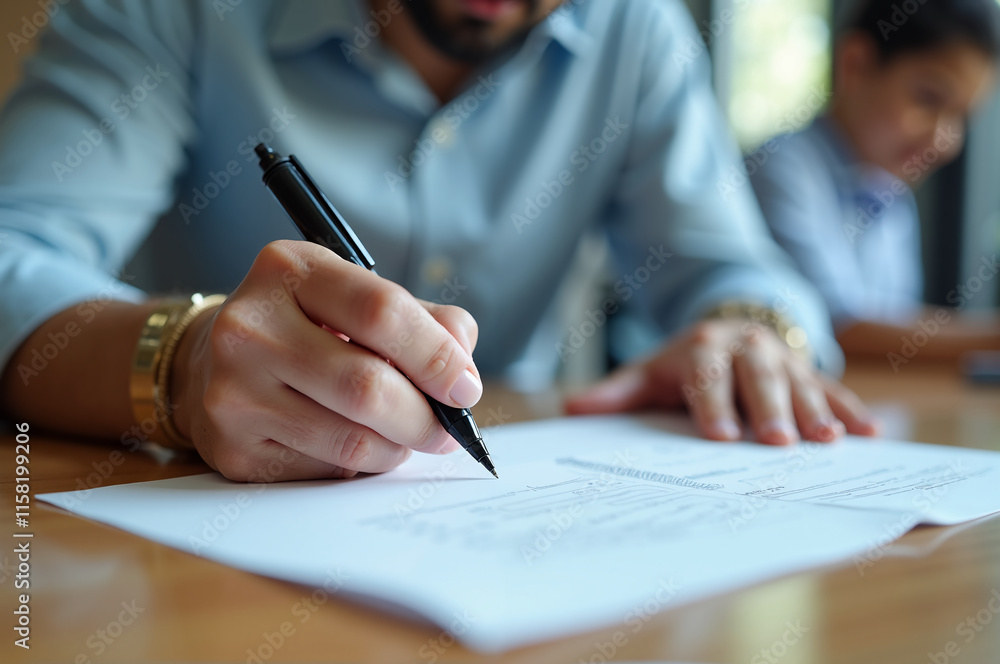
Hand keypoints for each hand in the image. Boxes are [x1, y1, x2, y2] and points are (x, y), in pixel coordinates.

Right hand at [170, 240, 482, 481]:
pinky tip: (355, 444)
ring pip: (351, 440)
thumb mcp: (357, 298)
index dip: (436, 355)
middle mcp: (251, 326)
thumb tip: (463, 370)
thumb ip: (425, 321)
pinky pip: (325, 470)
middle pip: (366, 386)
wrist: (212, 362)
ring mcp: (234, 389)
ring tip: (404, 436)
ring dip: (397, 447)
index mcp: (289, 269)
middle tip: (447, 430)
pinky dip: (359, 465)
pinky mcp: (233, 447)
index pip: (381, 311)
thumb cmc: (306, 327)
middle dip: (424, 418)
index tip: (465, 388)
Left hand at [565, 319, 878, 444]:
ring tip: (829, 440)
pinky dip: (850, 410)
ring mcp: (782, 356)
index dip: (714, 403)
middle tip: (778, 442)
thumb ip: (616, 394)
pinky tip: (868, 434)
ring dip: (816, 410)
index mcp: (702, 347)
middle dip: (770, 407)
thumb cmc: (682, 364)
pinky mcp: (810, 369)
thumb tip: (571, 408)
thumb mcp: (648, 373)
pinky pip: (833, 387)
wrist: (726, 330)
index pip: (707, 373)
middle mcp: (746, 346)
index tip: (720, 436)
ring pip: (802, 381)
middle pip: (759, 376)